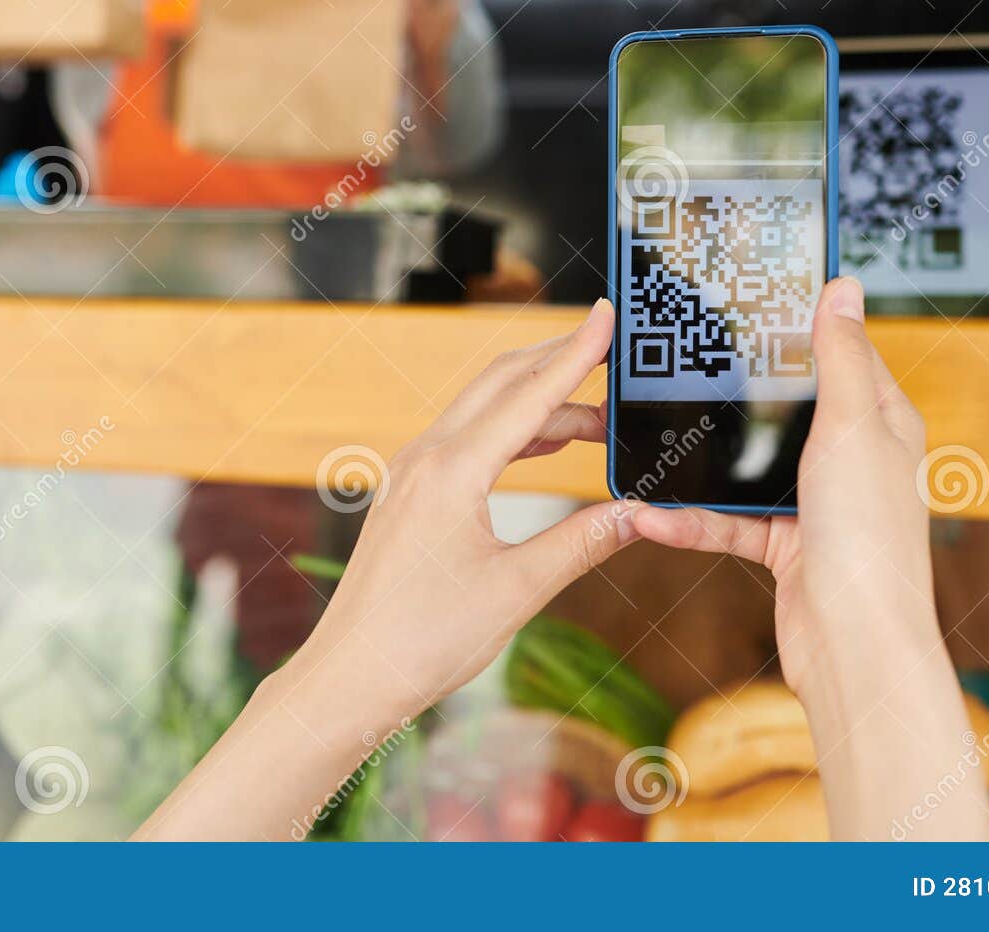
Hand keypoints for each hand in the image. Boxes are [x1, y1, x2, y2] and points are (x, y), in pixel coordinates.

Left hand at [289, 299, 638, 720]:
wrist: (351, 676)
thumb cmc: (423, 640)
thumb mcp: (518, 591)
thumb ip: (582, 542)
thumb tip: (637, 513)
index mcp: (451, 471)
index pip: (529, 394)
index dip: (576, 353)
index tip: (608, 313)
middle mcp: (426, 458)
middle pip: (502, 383)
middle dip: (560, 361)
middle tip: (612, 349)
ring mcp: (412, 473)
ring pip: (485, 411)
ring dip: (541, 404)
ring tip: (599, 419)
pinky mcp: (411, 493)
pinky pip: (469, 440)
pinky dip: (514, 432)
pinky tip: (546, 444)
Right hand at [631, 276, 933, 692]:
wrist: (854, 645)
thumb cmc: (869, 540)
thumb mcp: (852, 426)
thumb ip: (839, 356)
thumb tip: (842, 288)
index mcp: (880, 422)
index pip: (842, 354)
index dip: (804, 324)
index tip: (757, 297)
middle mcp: (851, 459)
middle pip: (787, 408)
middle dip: (739, 392)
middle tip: (689, 358)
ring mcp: (816, 503)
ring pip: (746, 466)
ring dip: (701, 463)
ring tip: (652, 443)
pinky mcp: (784, 545)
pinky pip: (727, 521)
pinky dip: (690, 519)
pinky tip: (651, 513)